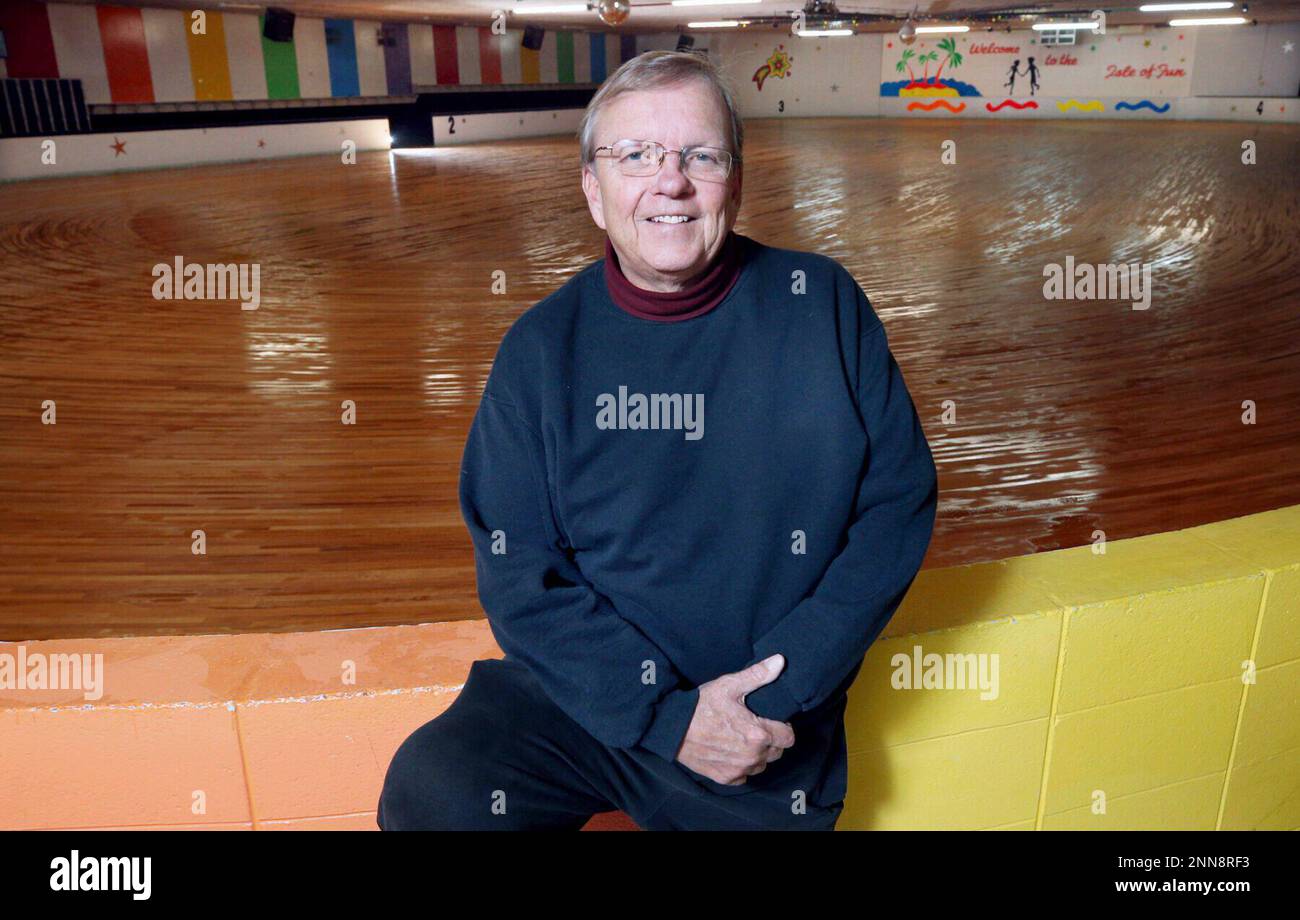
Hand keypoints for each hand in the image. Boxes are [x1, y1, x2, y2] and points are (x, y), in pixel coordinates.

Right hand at [675, 654, 794, 785]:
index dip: (784, 727)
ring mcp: (739, 769)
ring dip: (758, 755)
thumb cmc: (701, 705)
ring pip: (761, 765)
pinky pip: (744, 776)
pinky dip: (741, 766)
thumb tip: (780, 661)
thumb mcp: (729, 685)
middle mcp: (752, 756)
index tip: (772, 720)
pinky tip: (731, 752)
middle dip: (771, 741)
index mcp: (758, 734)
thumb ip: (758, 675)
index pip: (789, 738)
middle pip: (777, 753)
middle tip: (755, 727)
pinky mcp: (725, 778)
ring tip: (743, 740)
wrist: (672, 728)